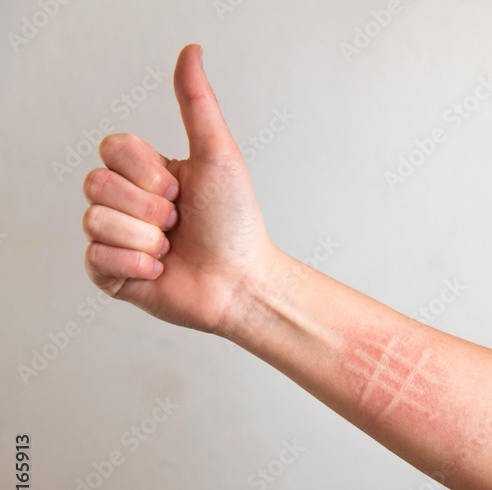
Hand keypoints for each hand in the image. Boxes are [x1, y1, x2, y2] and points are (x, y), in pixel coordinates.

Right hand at [82, 44, 278, 335]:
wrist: (241, 282)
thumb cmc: (236, 223)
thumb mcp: (218, 155)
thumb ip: (197, 104)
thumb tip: (191, 52)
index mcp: (147, 173)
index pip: (111, 149)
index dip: (145, 171)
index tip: (180, 189)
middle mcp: (128, 203)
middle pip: (96, 184)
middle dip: (147, 207)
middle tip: (178, 222)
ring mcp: (116, 239)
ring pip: (95, 220)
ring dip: (144, 238)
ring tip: (172, 248)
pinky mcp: (111, 274)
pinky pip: (96, 258)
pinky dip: (135, 265)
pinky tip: (160, 270)